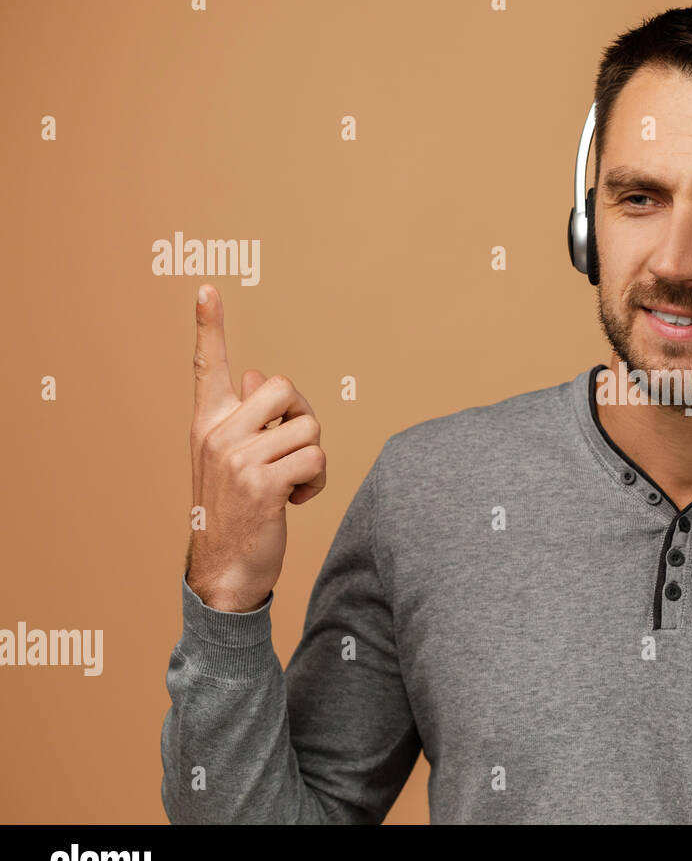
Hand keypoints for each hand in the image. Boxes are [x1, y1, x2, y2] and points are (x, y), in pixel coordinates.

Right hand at [187, 284, 326, 612]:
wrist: (224, 571)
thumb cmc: (236, 511)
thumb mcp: (233, 460)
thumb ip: (247, 418)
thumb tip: (257, 376)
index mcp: (207, 423)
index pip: (207, 366)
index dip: (208, 327)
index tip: (206, 288)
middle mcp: (217, 434)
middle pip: (282, 387)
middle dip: (301, 415)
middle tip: (293, 448)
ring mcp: (237, 458)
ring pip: (307, 427)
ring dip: (312, 458)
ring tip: (291, 483)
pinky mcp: (262, 483)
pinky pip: (314, 458)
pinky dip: (316, 482)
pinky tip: (295, 501)